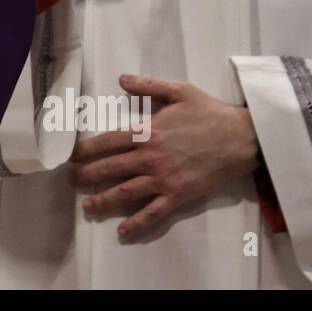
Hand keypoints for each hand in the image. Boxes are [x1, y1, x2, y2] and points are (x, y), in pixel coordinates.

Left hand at [68, 74, 259, 241]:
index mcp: (147, 132)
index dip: (86, 150)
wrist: (241, 139)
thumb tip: (121, 79)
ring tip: (87, 207)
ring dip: (103, 200)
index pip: (107, 141)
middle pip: (110, 168)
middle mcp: (150, 157)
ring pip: (126, 192)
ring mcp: (163, 178)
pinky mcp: (178, 195)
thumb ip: (148, 85)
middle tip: (70, 181)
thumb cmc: (210, 113)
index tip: (71, 156)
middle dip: (86, 175)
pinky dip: (137, 223)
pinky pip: (154, 212)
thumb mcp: (179, 90)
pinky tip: (122, 231)